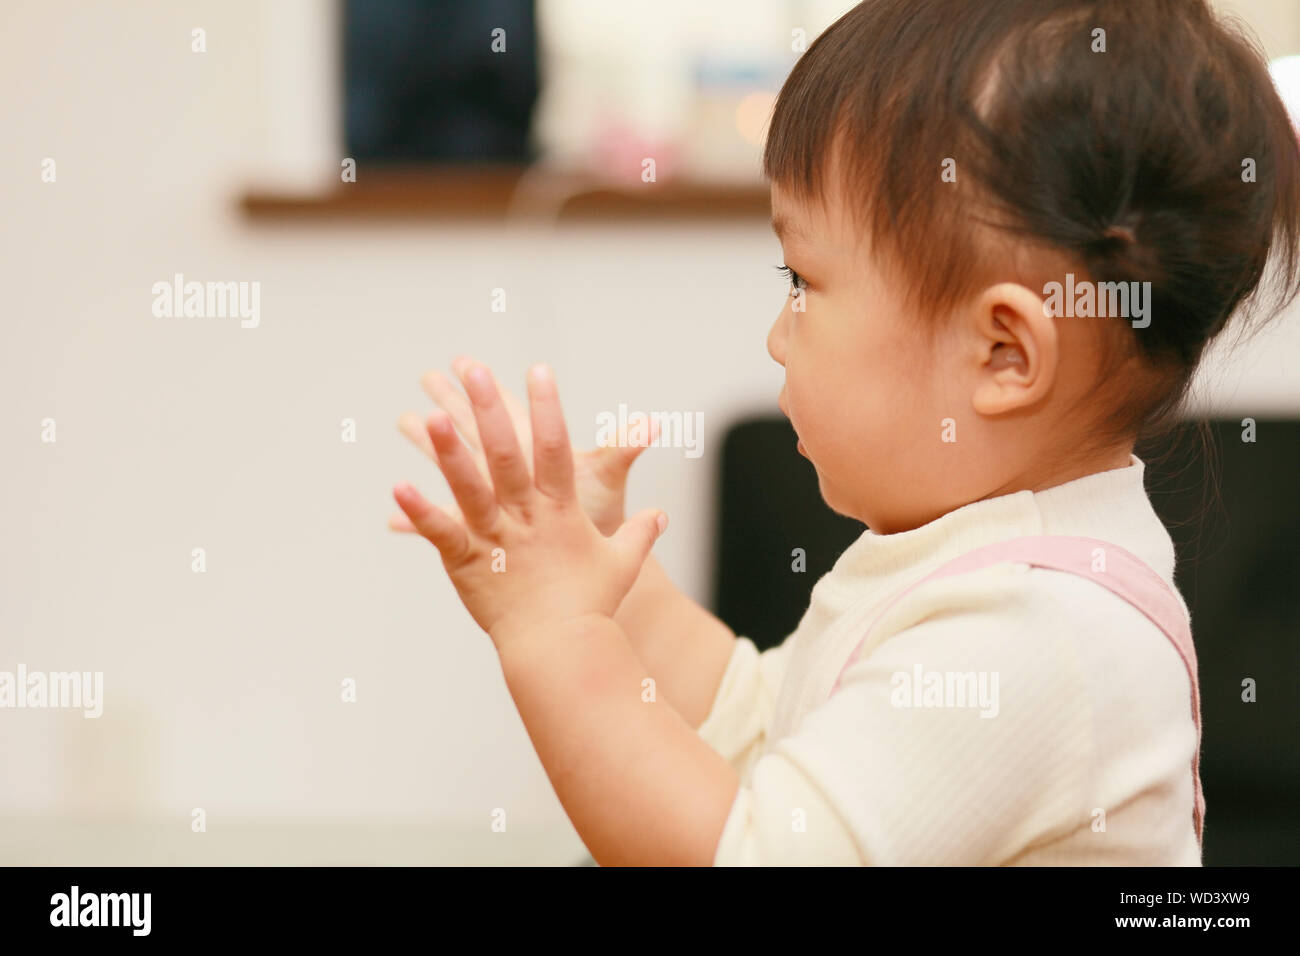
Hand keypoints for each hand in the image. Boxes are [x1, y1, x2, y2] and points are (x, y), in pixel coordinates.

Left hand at [391, 362, 667, 651]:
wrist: (562, 652)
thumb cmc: (592, 607)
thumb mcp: (622, 564)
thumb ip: (639, 534)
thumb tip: (661, 516)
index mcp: (561, 511)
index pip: (554, 448)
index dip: (547, 406)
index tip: (539, 368)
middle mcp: (526, 518)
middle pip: (506, 456)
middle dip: (489, 409)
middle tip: (472, 369)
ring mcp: (495, 539)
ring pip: (469, 487)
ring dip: (448, 451)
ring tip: (427, 416)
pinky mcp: (468, 564)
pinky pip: (441, 533)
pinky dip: (419, 511)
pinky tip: (397, 486)